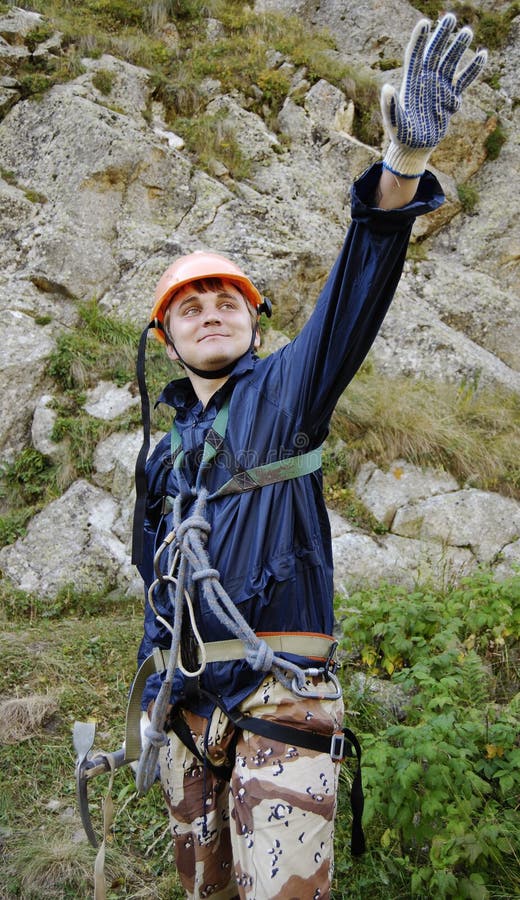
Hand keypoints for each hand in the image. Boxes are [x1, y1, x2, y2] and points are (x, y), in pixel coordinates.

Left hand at [381, 14, 486, 177]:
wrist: (414, 148)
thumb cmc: (402, 136)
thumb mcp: (394, 123)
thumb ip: (390, 106)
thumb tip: (387, 88)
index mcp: (411, 83)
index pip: (415, 57)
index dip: (419, 40)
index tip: (425, 23)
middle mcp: (426, 82)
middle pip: (435, 54)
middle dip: (442, 36)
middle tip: (450, 18)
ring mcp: (439, 88)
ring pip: (450, 64)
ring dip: (458, 48)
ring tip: (467, 32)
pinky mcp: (450, 98)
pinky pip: (463, 81)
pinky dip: (472, 69)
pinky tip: (482, 55)